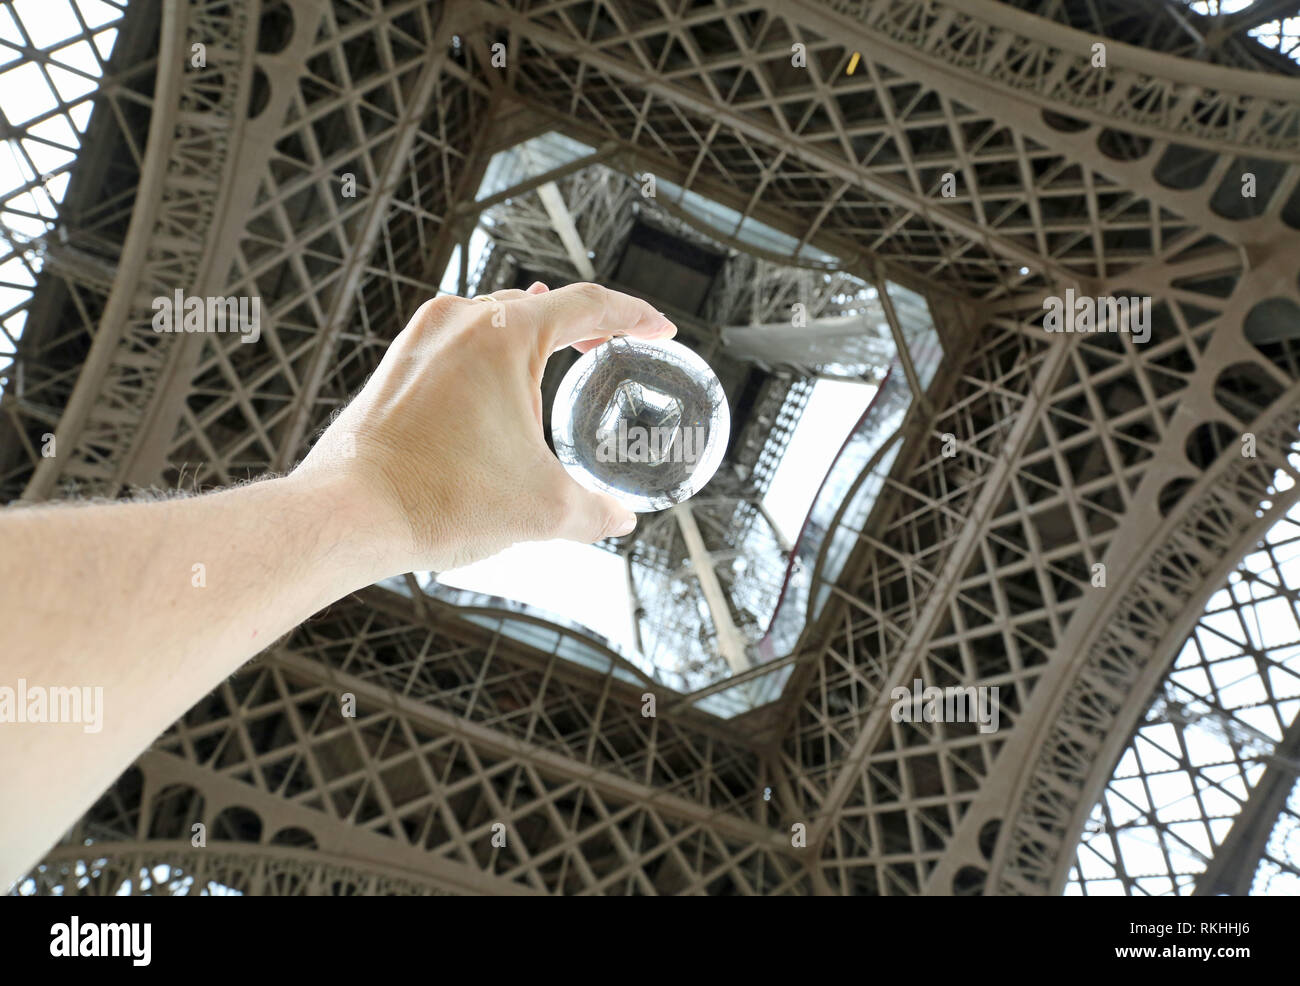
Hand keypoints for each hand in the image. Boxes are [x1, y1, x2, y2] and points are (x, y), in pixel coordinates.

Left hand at [292, 281, 676, 573]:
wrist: (349, 514)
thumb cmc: (438, 498)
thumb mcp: (543, 508)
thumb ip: (596, 512)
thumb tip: (621, 518)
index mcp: (503, 336)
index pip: (588, 304)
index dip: (635, 314)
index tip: (658, 326)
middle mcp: (458, 322)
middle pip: (539, 305)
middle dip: (584, 322)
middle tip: (614, 342)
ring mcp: (420, 340)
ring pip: (493, 321)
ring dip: (534, 337)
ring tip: (561, 355)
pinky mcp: (395, 366)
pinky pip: (456, 344)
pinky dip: (490, 357)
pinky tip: (496, 388)